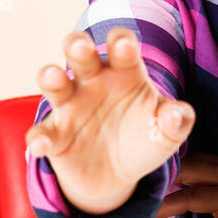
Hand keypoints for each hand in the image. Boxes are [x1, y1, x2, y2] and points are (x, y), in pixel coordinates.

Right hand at [25, 26, 194, 214]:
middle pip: (81, 53)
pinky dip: (39, 138)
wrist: (119, 174)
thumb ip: (176, 120)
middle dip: (78, 45)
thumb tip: (179, 115)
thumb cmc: (144, 139)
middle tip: (81, 46)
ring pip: (55, 83)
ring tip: (54, 77)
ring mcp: (70, 106)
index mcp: (124, 72)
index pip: (121, 47)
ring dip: (51, 77)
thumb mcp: (166, 133)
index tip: (123, 46)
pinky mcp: (54, 135)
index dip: (121, 43)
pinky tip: (40, 145)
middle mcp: (93, 81)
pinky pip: (42, 133)